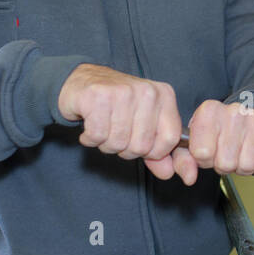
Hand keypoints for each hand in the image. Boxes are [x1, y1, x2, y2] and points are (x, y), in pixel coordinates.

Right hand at [57, 64, 183, 179]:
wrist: (83, 81)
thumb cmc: (116, 105)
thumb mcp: (143, 125)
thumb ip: (157, 150)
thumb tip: (167, 173)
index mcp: (164, 95)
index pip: (170, 139)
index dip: (153, 152)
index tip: (139, 143)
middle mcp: (147, 91)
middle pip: (142, 146)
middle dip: (125, 149)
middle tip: (116, 132)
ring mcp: (123, 91)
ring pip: (118, 143)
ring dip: (105, 144)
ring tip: (103, 127)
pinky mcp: (98, 96)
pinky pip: (97, 136)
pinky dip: (90, 138)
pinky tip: (90, 124)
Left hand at [165, 99, 253, 185]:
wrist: (250, 118)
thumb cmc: (219, 134)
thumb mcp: (195, 143)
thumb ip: (183, 160)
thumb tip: (189, 177)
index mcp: (208, 111)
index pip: (201, 152)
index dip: (205, 159)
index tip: (210, 150)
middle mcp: (233, 111)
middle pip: (225, 163)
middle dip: (225, 165)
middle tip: (228, 154)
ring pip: (247, 164)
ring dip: (244, 166)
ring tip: (242, 153)